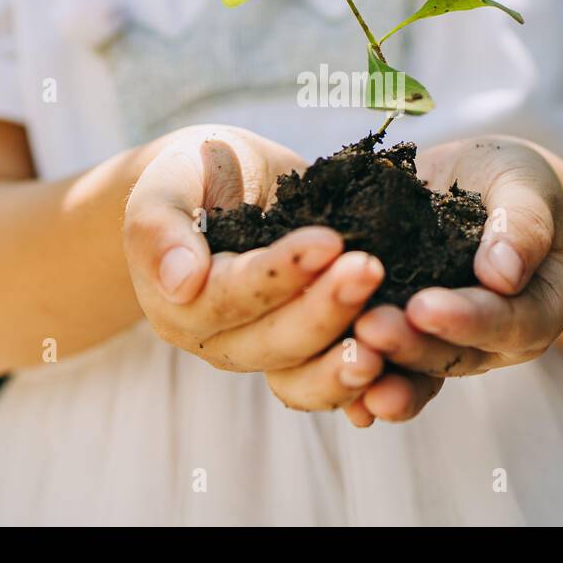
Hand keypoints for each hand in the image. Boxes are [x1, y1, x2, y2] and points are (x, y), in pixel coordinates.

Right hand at [123, 125, 389, 411]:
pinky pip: (332, 383)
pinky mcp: (304, 354)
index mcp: (180, 302)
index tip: (329, 240)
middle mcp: (221, 341)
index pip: (233, 295)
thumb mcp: (167, 182)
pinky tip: (402, 372)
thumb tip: (181, 282)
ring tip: (391, 334)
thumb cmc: (192, 176)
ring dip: (347, 363)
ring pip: (304, 377)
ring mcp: (263, 354)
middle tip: (370, 268)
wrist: (221, 188)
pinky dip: (368, 387)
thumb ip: (160, 227)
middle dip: (325, 309)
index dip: (281, 273)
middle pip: (274, 343)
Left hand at [349, 136, 562, 390]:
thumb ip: (522, 227)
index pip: (504, 324)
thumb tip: (502, 274)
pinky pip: (380, 365)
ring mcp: (443, 346)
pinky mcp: (404, 338)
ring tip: (344, 354)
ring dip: (376, 368)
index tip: (424, 307)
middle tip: (369, 327)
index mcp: (534, 312)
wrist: (475, 184)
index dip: (465, 319)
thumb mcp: (525, 188)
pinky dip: (352, 377)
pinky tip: (321, 374)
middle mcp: (489, 344)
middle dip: (408, 345)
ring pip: (410, 372)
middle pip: (450, 356)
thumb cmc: (511, 183)